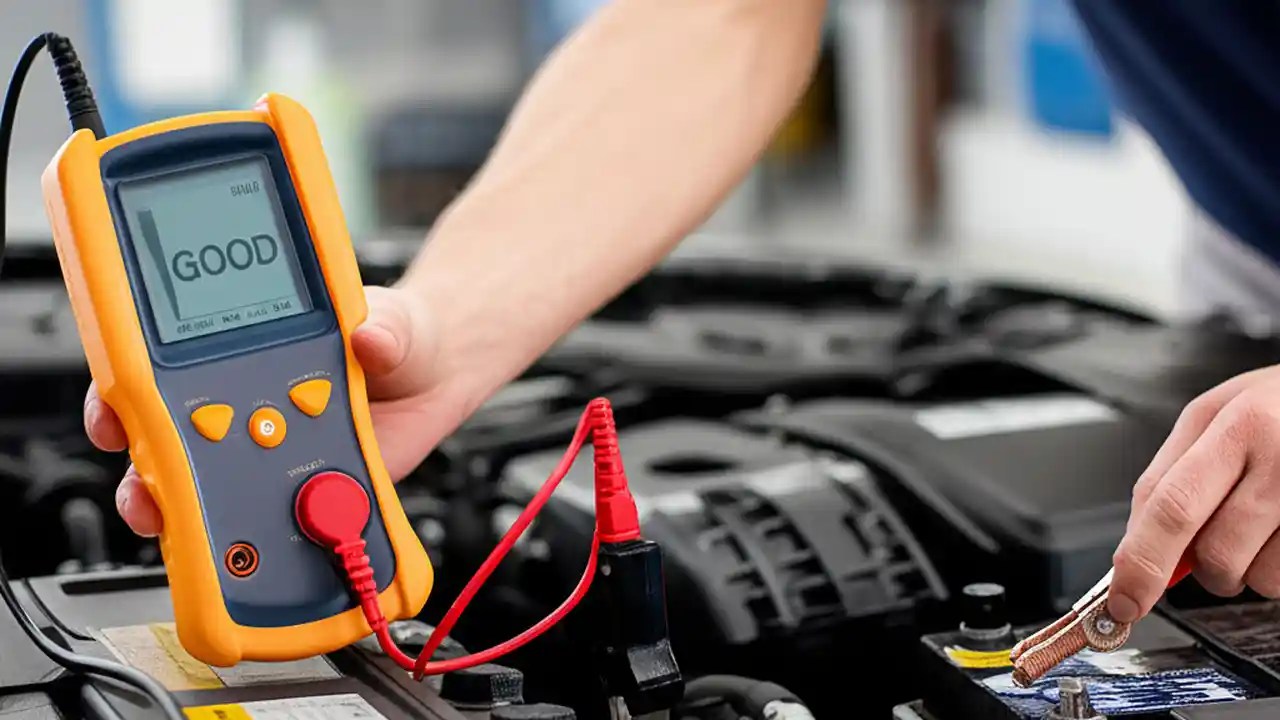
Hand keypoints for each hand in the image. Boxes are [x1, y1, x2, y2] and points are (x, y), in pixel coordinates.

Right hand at [86, 285, 458, 536]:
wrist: (436, 375)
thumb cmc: (394, 335)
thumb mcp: (389, 321)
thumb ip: (383, 329)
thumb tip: (372, 337)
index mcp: (240, 358)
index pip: (163, 375)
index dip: (125, 398)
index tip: (115, 414)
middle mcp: (244, 413)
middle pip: (172, 451)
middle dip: (147, 478)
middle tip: (151, 494)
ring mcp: (271, 459)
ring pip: (212, 497)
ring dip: (196, 523)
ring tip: (203, 536)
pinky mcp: (305, 495)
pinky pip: (277, 525)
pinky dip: (267, 542)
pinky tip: (273, 548)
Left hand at [1108, 365, 1279, 622]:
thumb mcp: (1221, 416)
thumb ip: (1173, 473)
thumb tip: (1135, 542)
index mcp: (1232, 423)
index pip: (1169, 505)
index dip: (1139, 562)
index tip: (1122, 599)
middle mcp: (1277, 453)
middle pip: (1213, 550)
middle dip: (1192, 577)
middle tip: (1191, 573)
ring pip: (1255, 575)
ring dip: (1244, 572)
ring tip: (1260, 529)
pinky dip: (1276, 570)